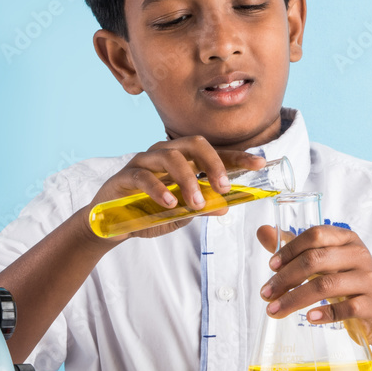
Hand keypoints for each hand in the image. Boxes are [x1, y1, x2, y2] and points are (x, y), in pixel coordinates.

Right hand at [87, 136, 264, 240]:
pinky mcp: (125, 176)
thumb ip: (202, 208)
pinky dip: (159, 189)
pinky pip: (144, 176)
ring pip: (171, 158)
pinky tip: (170, 203)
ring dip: (188, 181)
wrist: (111, 225)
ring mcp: (144, 162)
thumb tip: (226, 207)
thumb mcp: (181, 214)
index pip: (215, 154)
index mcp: (184, 161)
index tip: (260, 163)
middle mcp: (166, 154)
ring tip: (196, 203)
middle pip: (194, 144)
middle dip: (214, 163)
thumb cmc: (149, 212)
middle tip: (223, 187)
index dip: (238, 157)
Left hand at [256, 224, 371, 347]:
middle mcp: (359, 255)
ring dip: (295, 299)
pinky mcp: (371, 305)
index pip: (315, 235)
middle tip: (266, 294)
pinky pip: (345, 308)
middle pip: (316, 260)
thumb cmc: (348, 280)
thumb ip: (294, 247)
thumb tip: (261, 231)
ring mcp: (367, 280)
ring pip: (326, 285)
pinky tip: (308, 318)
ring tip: (275, 310)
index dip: (290, 249)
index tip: (271, 266)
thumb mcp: (325, 261)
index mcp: (346, 239)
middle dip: (286, 278)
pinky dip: (324, 314)